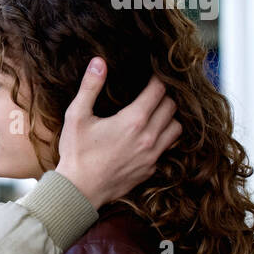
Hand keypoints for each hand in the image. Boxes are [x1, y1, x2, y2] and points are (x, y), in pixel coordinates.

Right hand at [55, 58, 181, 208]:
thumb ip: (90, 87)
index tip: (151, 75)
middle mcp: (149, 137)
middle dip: (164, 96)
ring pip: (177, 128)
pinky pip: (167, 148)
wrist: (79, 191)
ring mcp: (152, 155)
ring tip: (155, 113)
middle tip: (151, 93)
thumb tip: (99, 62)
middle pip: (172, 107)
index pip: (159, 90)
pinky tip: (148, 136)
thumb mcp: (76, 116)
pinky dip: (163, 138)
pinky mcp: (151, 169)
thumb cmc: (76, 153)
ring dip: (169, 118)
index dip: (157, 79)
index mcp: (133, 120)